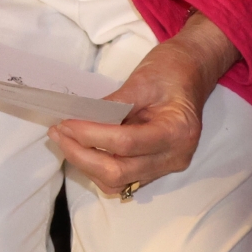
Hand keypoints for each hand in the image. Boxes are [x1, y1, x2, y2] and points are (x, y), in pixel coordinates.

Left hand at [50, 13, 241, 195]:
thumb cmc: (171, 70)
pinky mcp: (154, 168)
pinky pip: (122, 177)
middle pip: (119, 171)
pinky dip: (97, 166)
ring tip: (63, 139)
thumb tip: (80, 117)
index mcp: (177, 132)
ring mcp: (166, 166)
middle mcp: (174, 157)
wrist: (193, 71)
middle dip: (82, 155)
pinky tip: (81, 147)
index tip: (65, 122)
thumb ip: (114, 103)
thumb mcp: (142, 79)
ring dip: (85, 164)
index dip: (91, 135)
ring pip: (117, 181)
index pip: (126, 143)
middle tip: (58, 132)